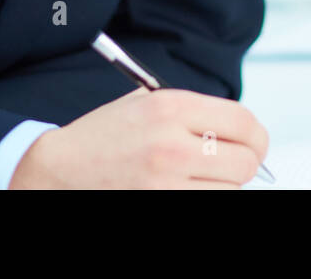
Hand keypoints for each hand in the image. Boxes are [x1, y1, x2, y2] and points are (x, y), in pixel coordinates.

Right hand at [9, 87, 268, 188]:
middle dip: (244, 165)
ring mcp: (164, 184)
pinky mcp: (159, 207)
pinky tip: (187, 189)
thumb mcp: (145, 103)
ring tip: (199, 178)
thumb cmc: (103, 138)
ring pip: (229, 191)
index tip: (253, 144)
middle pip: (244, 163)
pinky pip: (207, 204)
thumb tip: (242, 129)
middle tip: (232, 165)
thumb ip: (193, 110)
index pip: (244, 123)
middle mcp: (171, 146)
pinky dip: (204, 197)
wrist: (55, 173)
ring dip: (222, 186)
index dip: (256, 137)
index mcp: (171, 108)